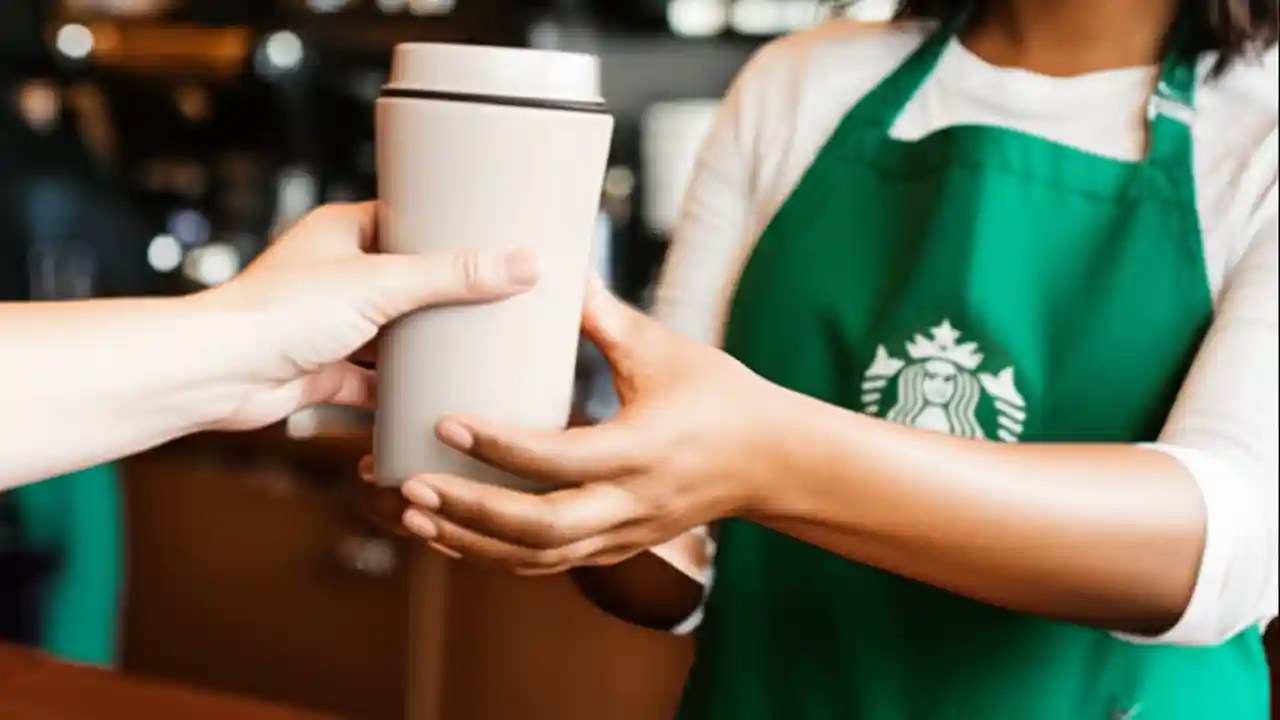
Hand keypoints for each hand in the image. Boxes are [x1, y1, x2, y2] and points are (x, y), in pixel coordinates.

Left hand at [203, 201, 536, 429]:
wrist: (216, 375)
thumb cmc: (280, 313)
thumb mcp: (384, 284)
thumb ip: (455, 276)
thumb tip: (526, 262)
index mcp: (343, 231)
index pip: (409, 218)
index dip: (451, 228)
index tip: (497, 240)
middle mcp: (334, 273)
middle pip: (407, 280)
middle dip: (448, 296)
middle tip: (501, 300)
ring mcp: (328, 324)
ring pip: (392, 334)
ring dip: (426, 347)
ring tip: (481, 350)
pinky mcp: (322, 371)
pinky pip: (373, 381)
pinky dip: (400, 392)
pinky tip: (437, 398)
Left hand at [394, 280, 786, 574]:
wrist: (772, 461)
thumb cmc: (722, 398)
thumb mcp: (665, 350)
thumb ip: (604, 316)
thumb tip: (555, 268)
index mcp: (641, 451)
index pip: (557, 459)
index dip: (497, 445)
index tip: (446, 421)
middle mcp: (630, 504)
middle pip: (537, 529)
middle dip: (468, 511)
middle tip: (412, 487)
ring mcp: (624, 534)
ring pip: (536, 559)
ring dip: (471, 542)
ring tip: (414, 516)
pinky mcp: (617, 547)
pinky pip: (549, 565)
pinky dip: (497, 555)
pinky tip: (454, 536)